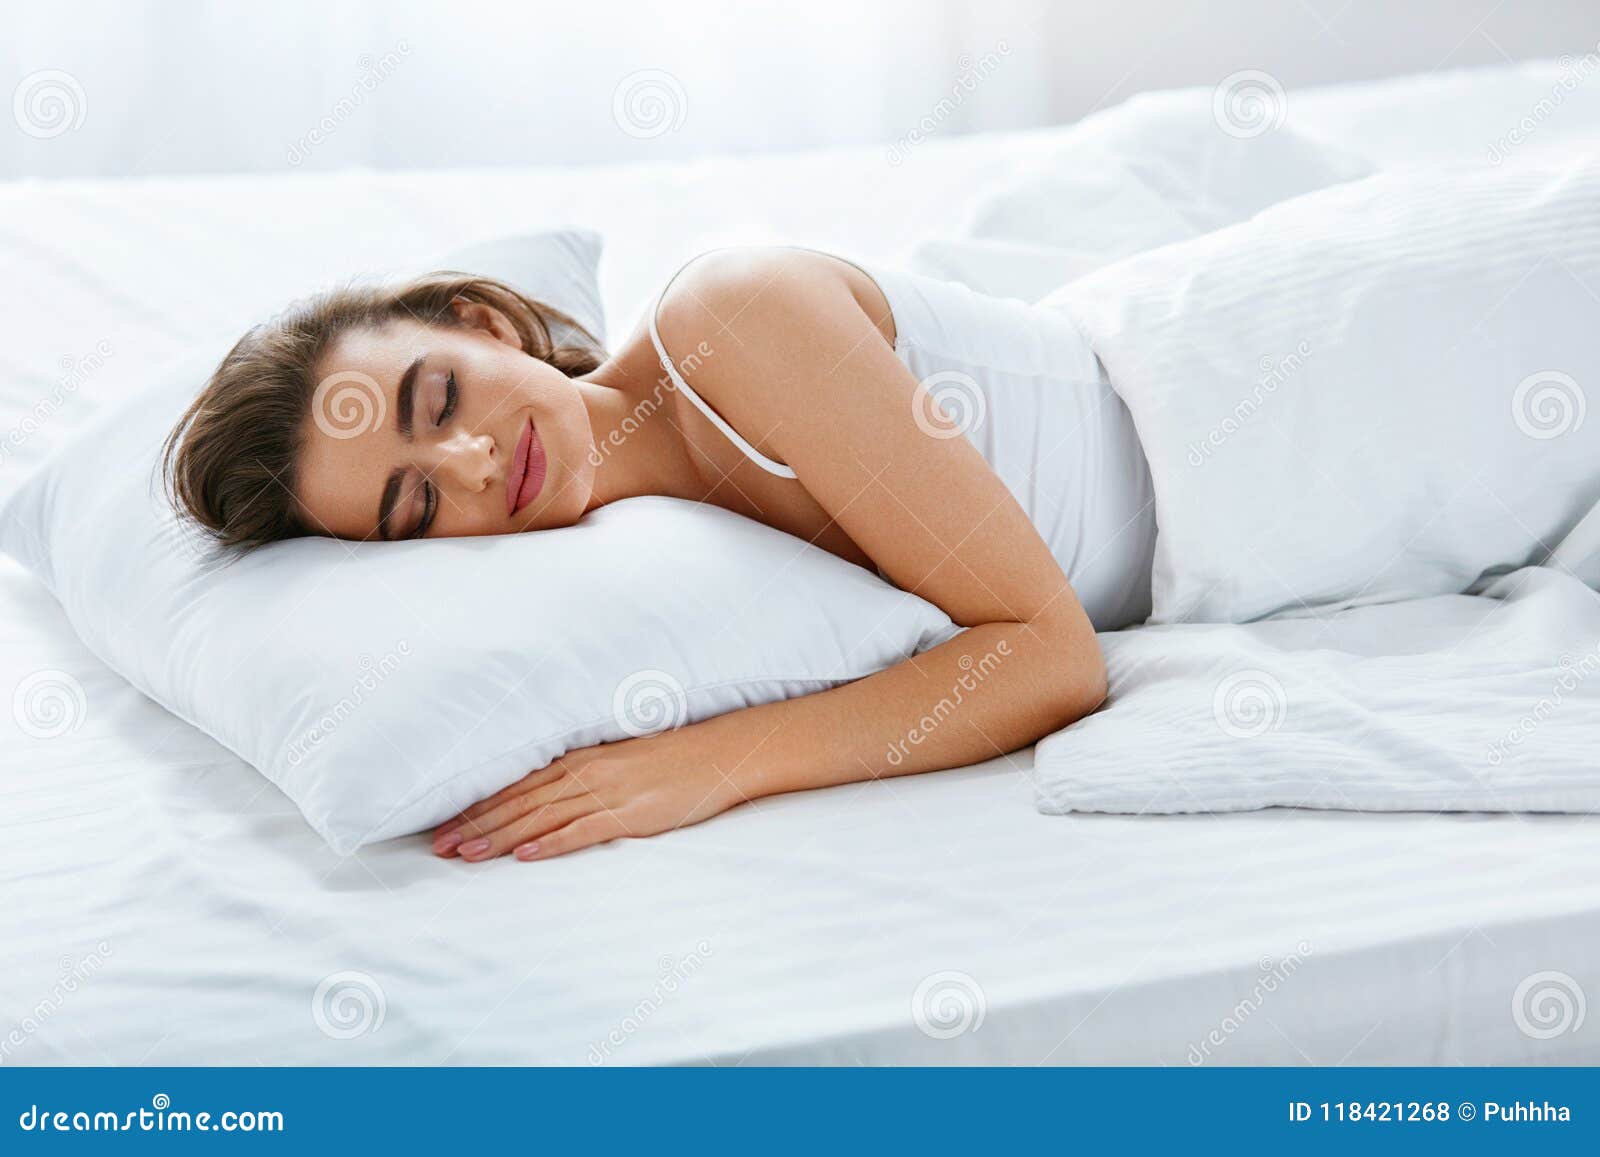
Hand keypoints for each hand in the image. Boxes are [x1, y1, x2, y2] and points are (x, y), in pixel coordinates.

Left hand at [430, 727, 750, 862]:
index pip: (515, 786)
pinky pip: (581, 831)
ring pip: (540, 817)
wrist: (714, 754)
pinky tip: (525, 856)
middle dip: (475, 825)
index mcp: (577, 759)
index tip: (444, 826)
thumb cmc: (668, 758)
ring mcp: (604, 793)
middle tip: (439, 848)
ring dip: (500, 837)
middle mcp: (583, 773)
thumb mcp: (616, 759)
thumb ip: (581, 774)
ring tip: (467, 856)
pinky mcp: (627, 814)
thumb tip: (545, 793)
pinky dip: (551, 844)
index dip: (477, 807)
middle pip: (518, 802)